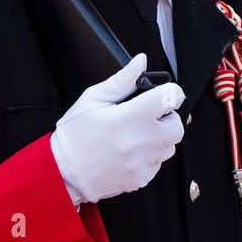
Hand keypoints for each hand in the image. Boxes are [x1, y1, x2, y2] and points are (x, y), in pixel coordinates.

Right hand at [50, 53, 185, 205]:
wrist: (63, 173)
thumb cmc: (75, 134)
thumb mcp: (93, 99)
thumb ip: (122, 80)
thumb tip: (141, 61)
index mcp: (128, 118)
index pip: (169, 98)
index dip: (168, 92)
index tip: (160, 94)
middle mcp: (139, 143)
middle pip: (177, 126)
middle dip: (167, 118)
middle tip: (147, 116)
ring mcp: (141, 164)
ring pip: (169, 146)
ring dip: (159, 137)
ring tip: (135, 134)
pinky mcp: (141, 179)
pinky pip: (157, 164)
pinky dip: (149, 156)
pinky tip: (129, 151)